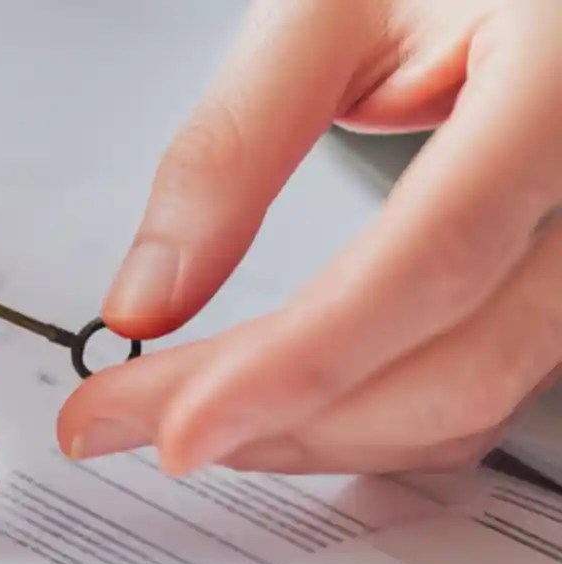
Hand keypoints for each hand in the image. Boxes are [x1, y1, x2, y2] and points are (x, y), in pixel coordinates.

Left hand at [59, 0, 561, 475]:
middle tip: (135, 421)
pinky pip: (485, 386)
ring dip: (318, 432)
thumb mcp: (324, 14)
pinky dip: (373, 416)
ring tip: (194, 413)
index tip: (177, 427)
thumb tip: (147, 299)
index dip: (296, 365)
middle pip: (452, 359)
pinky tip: (285, 406)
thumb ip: (231, 152)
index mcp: (561, 77)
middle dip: (277, 418)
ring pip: (473, 396)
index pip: (428, 256)